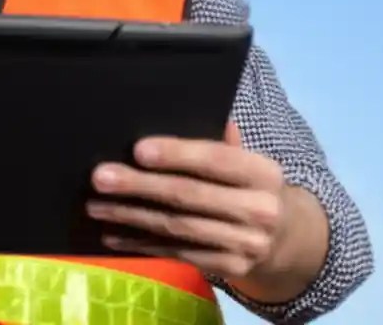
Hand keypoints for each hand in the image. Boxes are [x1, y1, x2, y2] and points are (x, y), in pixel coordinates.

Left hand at [86, 122, 289, 281]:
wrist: (286, 241)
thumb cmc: (251, 188)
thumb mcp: (247, 163)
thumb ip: (221, 142)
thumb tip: (195, 114)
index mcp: (264, 173)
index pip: (216, 160)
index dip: (176, 154)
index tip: (137, 150)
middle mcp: (261, 210)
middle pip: (189, 196)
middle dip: (140, 186)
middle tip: (100, 178)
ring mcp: (246, 245)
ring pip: (177, 228)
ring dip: (131, 217)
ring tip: (95, 206)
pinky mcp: (229, 269)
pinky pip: (177, 253)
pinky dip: (142, 244)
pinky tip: (114, 235)